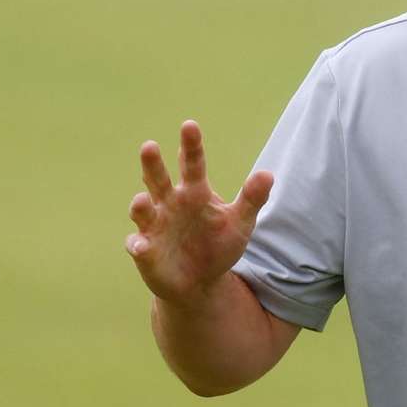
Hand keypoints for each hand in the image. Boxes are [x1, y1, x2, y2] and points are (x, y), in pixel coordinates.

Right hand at [126, 120, 272, 305]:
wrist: (201, 281)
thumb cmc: (219, 244)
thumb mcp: (240, 222)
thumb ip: (253, 198)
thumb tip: (268, 174)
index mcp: (194, 192)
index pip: (192, 164)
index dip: (191, 146)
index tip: (190, 126)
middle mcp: (170, 203)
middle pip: (158, 179)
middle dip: (153, 164)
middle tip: (150, 146)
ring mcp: (155, 225)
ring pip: (142, 210)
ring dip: (140, 205)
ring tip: (142, 199)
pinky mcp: (146, 250)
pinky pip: (138, 245)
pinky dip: (138, 245)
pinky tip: (140, 247)